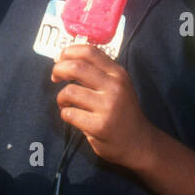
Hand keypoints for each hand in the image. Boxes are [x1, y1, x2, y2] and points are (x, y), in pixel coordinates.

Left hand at [51, 44, 153, 167]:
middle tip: (55, 77)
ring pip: (69, 91)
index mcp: (118, 73)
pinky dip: (65, 114)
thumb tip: (66, 59)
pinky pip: (69, 113)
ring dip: (61, 98)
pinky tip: (73, 117)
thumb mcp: (118, 85)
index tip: (59, 59)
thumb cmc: (123, 112)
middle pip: (76, 67)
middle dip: (58, 70)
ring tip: (66, 103)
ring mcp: (108, 106)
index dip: (69, 52)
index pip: (89, 51)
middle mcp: (115, 87)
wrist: (139, 142)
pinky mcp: (99, 126)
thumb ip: (99, 71)